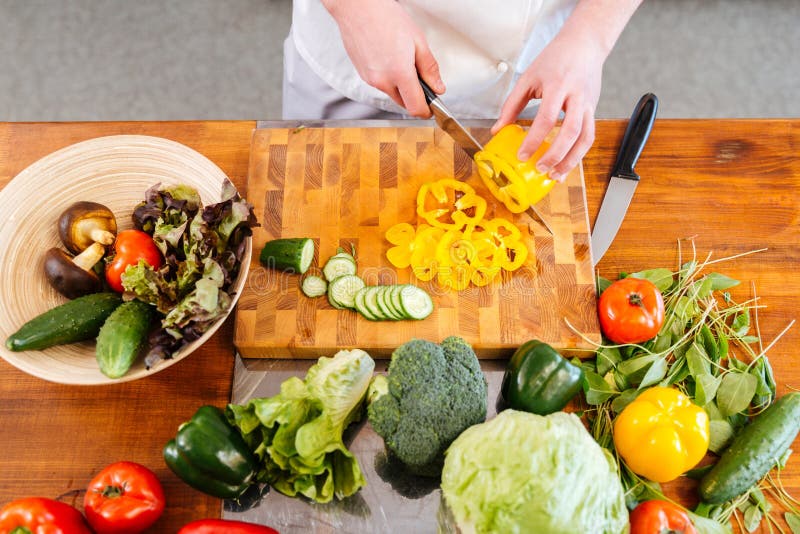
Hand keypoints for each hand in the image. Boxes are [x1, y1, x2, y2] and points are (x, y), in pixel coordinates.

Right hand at [323, 0, 444, 116]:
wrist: (358, 8)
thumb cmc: (387, 18)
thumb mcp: (418, 41)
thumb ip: (430, 69)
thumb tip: (438, 88)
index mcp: (399, 74)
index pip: (415, 107)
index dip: (426, 111)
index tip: (432, 107)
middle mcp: (382, 81)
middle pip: (403, 103)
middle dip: (414, 97)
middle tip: (421, 79)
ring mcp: (370, 79)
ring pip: (391, 93)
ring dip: (400, 86)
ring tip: (402, 61)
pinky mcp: (362, 74)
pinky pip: (380, 84)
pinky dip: (388, 78)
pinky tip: (389, 58)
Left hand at [492, 32, 604, 181]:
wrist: (585, 44)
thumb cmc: (555, 59)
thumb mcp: (528, 77)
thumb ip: (511, 105)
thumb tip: (497, 130)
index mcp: (557, 85)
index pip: (546, 117)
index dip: (534, 140)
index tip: (522, 155)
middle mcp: (576, 96)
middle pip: (570, 131)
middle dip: (555, 154)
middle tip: (539, 169)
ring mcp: (588, 104)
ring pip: (585, 138)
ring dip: (571, 160)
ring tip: (555, 175)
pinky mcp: (594, 110)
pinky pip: (589, 136)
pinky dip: (579, 153)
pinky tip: (566, 163)